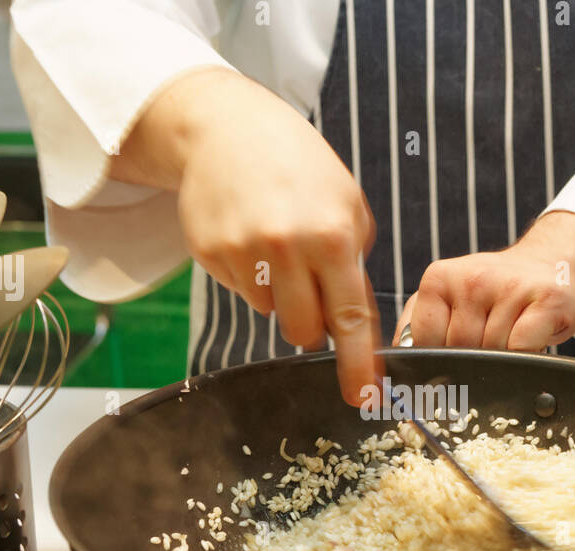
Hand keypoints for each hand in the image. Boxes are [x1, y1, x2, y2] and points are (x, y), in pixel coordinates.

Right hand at [111, 68, 379, 404]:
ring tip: (278, 245)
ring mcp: (242, 253)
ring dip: (280, 294)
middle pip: (304, 332)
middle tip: (311, 288)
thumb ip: (354, 263)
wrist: (226, 129)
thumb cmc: (298, 165)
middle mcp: (286, 248)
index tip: (364, 397)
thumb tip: (353, 322)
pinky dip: (250, 276)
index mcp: (331, 236)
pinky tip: (250, 236)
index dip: (358, 364)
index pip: (350, 318)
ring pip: (270, 313)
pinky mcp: (209, 254)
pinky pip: (240, 292)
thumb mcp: (347, 203)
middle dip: (313, 325)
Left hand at [394, 211, 574, 350]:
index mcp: (438, 278)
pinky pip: (523, 349)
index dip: (441, 359)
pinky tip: (531, 336)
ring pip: (493, 354)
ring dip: (503, 358)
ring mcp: (511, 287)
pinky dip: (526, 355)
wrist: (549, 266)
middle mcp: (472, 278)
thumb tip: (390, 365)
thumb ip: (414, 328)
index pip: (427, 342)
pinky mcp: (547, 299)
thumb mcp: (446, 299)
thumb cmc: (493, 293)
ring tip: (511, 335)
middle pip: (461, 351)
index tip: (455, 353)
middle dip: (473, 361)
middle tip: (489, 345)